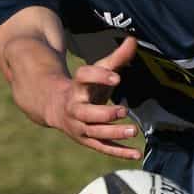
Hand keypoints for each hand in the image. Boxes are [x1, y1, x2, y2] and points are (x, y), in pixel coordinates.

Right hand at [44, 36, 143, 160]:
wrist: (56, 107)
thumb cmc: (84, 87)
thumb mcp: (97, 71)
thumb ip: (116, 58)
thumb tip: (133, 39)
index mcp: (77, 86)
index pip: (83, 77)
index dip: (98, 76)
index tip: (116, 76)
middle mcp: (75, 108)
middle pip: (86, 112)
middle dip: (104, 113)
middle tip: (123, 111)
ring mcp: (80, 126)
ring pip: (95, 133)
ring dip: (113, 133)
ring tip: (134, 131)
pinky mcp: (88, 140)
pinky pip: (103, 149)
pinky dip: (120, 152)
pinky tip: (137, 154)